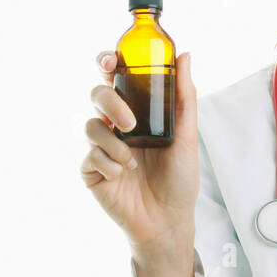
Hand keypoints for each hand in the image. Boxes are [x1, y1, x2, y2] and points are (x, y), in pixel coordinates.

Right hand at [80, 50, 199, 258]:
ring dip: (112, 142)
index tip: (111, 62)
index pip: (116, 78)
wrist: (169, 220)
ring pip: (90, 125)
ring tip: (132, 160)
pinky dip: (108, 163)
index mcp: (138, 112)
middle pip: (97, 95)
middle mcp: (117, 125)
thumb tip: (184, 55)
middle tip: (129, 123)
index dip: (106, 63)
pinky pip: (90, 156)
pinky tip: (124, 176)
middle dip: (109, 102)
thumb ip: (183, 96)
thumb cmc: (180, 179)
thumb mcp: (187, 136)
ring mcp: (102, 147)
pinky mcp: (92, 170)